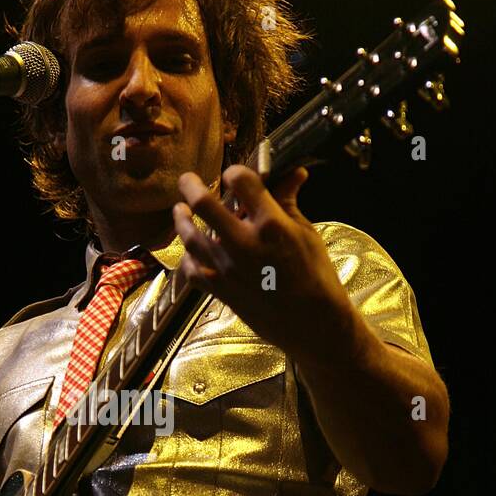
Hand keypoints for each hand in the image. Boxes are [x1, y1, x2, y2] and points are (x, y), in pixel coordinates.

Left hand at [172, 164, 358, 367]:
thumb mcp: (307, 233)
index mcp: (270, 223)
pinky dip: (187, 259)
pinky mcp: (221, 291)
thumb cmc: (317, 276)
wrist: (313, 323)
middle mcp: (243, 243)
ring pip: (190, 237)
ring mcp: (227, 269)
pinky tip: (189, 252)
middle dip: (190, 185)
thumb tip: (292, 173)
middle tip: (186, 180)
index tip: (233, 175)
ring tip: (179, 210)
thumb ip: (289, 202)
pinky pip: (192, 271)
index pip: (240, 181)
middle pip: (203, 204)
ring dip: (181, 220)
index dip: (234, 172)